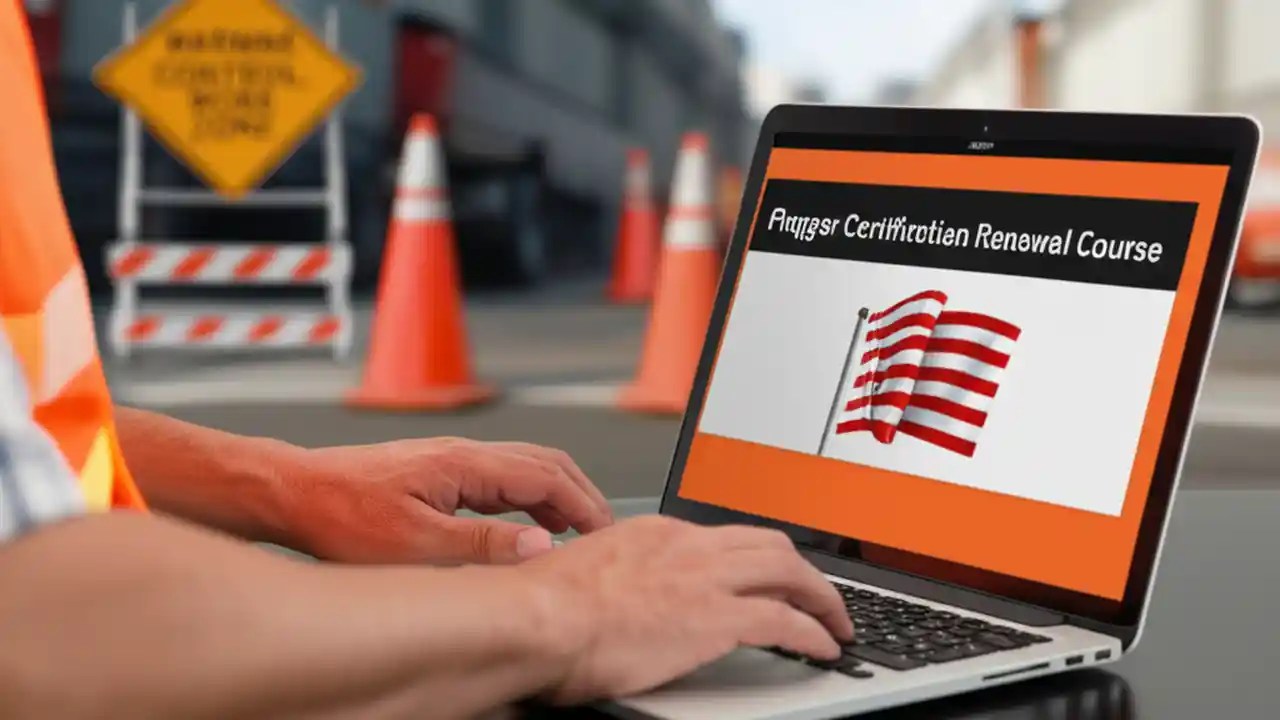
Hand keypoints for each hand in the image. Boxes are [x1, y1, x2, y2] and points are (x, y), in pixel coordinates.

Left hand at [278, 437, 612, 564]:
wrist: (297, 493)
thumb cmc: (343, 516)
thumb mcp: (416, 544)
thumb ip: (482, 545)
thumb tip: (539, 545)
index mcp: (465, 463)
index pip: (547, 477)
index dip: (584, 505)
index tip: (606, 533)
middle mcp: (463, 453)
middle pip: (544, 463)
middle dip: (580, 495)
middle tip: (602, 531)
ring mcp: (452, 459)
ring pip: (523, 468)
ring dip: (556, 496)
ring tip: (574, 532)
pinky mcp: (440, 472)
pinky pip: (500, 479)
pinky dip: (528, 499)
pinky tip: (526, 525)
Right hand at [522, 516, 853, 703]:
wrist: (538, 618)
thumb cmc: (544, 608)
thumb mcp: (587, 578)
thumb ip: (615, 583)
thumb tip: (615, 603)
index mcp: (657, 534)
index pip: (726, 538)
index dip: (758, 559)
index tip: (769, 577)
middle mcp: (689, 546)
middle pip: (771, 546)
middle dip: (805, 571)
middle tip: (821, 596)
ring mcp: (705, 578)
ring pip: (791, 573)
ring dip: (823, 600)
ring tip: (836, 623)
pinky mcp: (716, 617)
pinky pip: (787, 621)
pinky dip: (814, 634)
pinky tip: (823, 650)